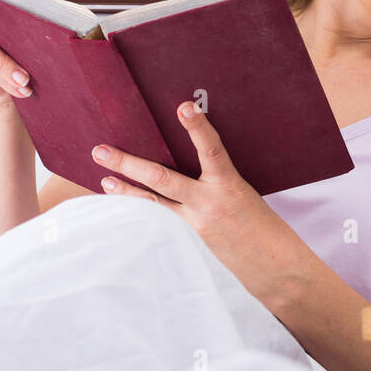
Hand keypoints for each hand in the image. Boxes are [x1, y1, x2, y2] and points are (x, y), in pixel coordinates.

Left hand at [90, 102, 294, 308]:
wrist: (270, 263)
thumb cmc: (262, 223)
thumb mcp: (247, 191)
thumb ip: (220, 175)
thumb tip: (195, 154)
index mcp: (230, 185)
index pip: (212, 150)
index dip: (198, 129)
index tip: (184, 107)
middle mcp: (208, 201)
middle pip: (162, 179)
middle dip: (129, 163)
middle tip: (100, 150)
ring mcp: (196, 220)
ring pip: (154, 201)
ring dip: (126, 188)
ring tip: (104, 178)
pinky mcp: (190, 235)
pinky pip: (162, 216)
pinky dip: (143, 207)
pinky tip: (124, 202)